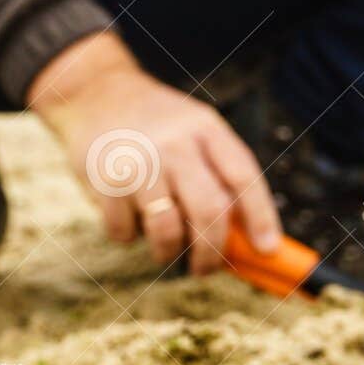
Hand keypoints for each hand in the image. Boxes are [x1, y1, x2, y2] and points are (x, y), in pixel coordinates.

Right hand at [27, 32, 281, 274]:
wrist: (96, 95)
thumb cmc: (158, 125)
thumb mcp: (196, 130)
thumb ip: (220, 174)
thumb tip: (246, 239)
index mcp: (206, 129)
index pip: (243, 177)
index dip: (261, 217)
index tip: (267, 250)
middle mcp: (175, 143)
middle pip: (209, 210)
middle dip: (212, 252)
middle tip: (207, 270)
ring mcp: (139, 162)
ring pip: (167, 229)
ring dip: (168, 252)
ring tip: (165, 251)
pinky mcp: (105, 181)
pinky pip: (125, 231)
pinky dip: (128, 236)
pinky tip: (128, 218)